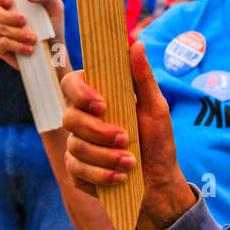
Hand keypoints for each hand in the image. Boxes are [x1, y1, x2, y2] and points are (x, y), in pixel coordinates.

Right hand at [0, 0, 64, 70]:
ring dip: (17, 33)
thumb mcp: (55, 5)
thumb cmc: (52, 23)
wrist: (54, 49)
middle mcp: (0, 15)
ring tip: (33, 38)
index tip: (9, 1)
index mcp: (9, 1)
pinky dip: (17, 46)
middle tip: (24, 21)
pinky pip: (1, 44)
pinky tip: (28, 49)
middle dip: (7, 16)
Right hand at [61, 43, 195, 229]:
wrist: (159, 185)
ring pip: (75, 146)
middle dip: (99, 131)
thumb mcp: (156, 108)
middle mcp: (83, 120)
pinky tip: (121, 177)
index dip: (80, 92)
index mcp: (98, 99)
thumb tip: (137, 43)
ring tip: (130, 162)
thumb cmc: (157, 142)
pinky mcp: (77, 172)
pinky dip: (102, 175)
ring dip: (106, 156)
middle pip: (70, 117)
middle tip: (125, 138)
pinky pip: (77, 170)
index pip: (72, 83)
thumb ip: (144, 77)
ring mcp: (77, 146)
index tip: (101, 103)